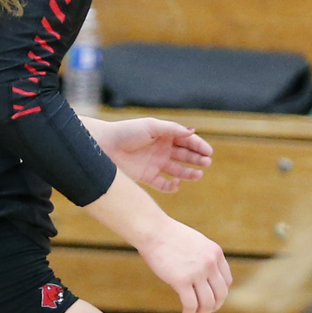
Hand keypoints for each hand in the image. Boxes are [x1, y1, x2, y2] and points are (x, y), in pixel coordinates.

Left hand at [91, 116, 213, 193]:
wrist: (103, 147)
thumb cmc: (126, 132)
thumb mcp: (151, 126)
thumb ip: (172, 130)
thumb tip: (193, 131)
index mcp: (165, 135)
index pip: (187, 140)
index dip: (199, 146)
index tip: (209, 152)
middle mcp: (162, 150)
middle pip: (185, 155)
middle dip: (197, 159)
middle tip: (207, 163)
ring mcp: (155, 164)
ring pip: (178, 170)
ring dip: (189, 173)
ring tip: (199, 175)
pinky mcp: (147, 177)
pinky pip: (163, 184)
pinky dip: (171, 186)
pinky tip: (177, 184)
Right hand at [138, 218, 231, 312]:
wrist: (155, 232)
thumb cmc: (172, 237)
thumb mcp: (198, 243)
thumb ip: (205, 257)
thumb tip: (206, 276)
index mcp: (216, 253)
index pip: (226, 281)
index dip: (221, 295)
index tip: (213, 301)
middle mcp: (210, 263)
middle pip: (221, 294)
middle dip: (214, 307)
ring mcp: (197, 272)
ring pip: (208, 302)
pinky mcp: (181, 280)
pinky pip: (191, 303)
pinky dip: (190, 312)